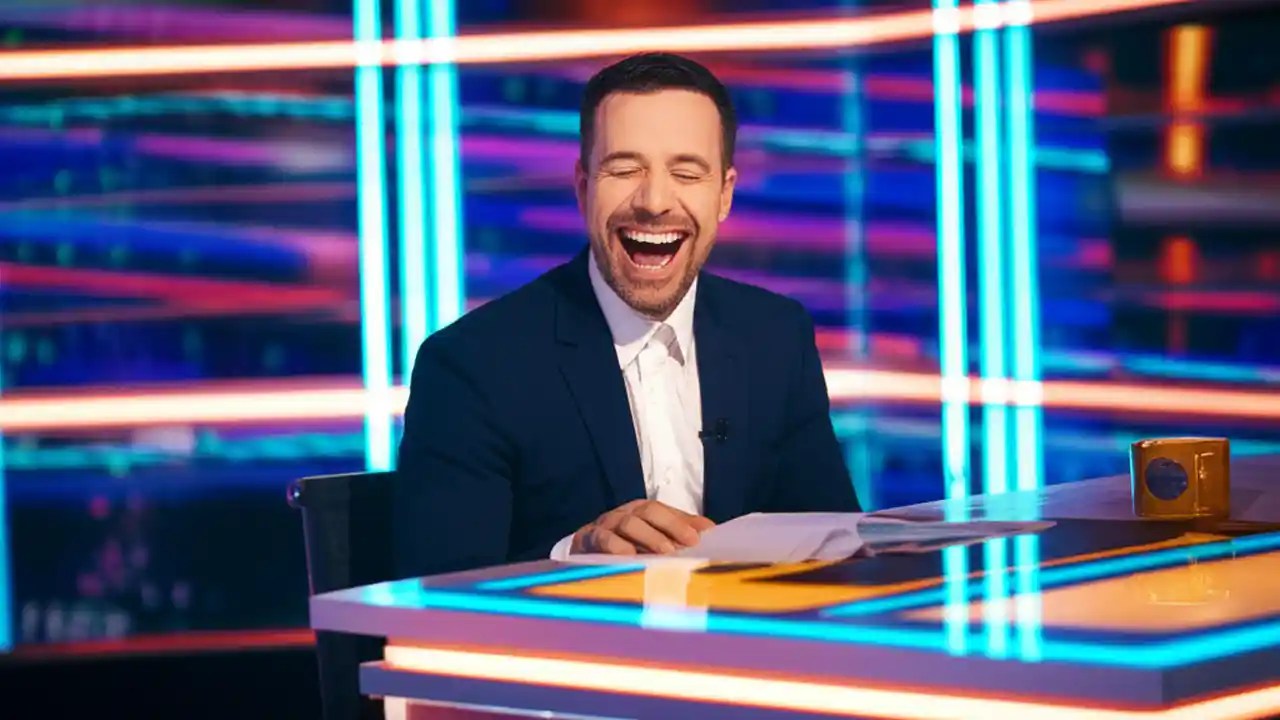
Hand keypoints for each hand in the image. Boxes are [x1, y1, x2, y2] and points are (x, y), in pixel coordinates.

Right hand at [570, 500, 714, 554]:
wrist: (582, 553)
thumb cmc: (624, 546)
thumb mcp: (652, 537)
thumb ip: (678, 531)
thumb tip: (710, 529)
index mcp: (639, 511)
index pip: (662, 509)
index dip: (680, 522)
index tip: (699, 538)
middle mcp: (623, 514)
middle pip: (647, 511)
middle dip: (670, 526)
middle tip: (687, 544)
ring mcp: (605, 525)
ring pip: (628, 523)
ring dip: (649, 536)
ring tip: (665, 552)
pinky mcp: (587, 540)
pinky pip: (603, 539)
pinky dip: (617, 546)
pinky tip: (630, 556)